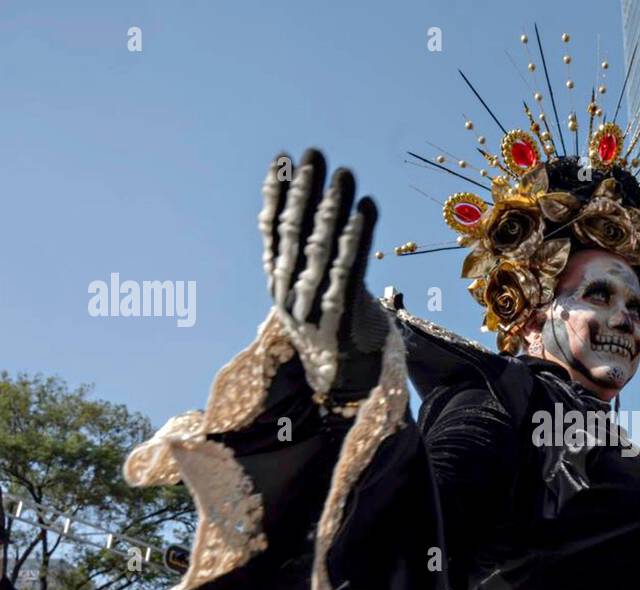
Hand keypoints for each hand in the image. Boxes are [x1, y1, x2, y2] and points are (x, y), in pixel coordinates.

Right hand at [258, 149, 388, 407]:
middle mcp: (290, 294)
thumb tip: (302, 209)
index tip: (283, 159)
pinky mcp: (345, 316)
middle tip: (315, 154)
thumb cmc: (332, 330)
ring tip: (344, 172)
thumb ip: (300, 259)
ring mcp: (315, 306)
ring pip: (323, 247)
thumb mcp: (307, 294)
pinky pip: (351, 268)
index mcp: (278, 285)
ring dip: (334, 207)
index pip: (273, 231)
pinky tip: (366, 207)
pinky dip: (359, 236)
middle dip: (306, 190)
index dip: (277, 193)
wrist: (346, 384)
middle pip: (296, 233)